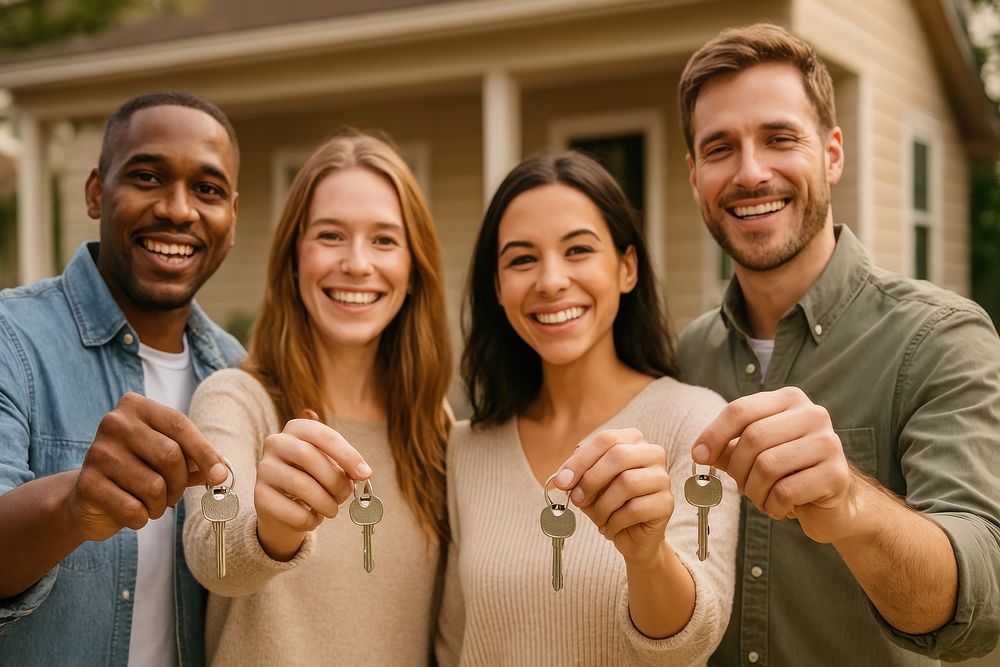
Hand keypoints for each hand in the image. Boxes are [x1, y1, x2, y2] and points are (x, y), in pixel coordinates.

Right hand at [71, 392, 228, 541]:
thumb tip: (223, 470)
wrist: (89, 497)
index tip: (221, 476)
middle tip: (173, 495)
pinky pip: (132, 508)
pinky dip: (141, 518)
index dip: (205, 453)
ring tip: (151, 503)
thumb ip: (195, 460)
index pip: (180, 425)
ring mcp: (97, 452)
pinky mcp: (87, 483)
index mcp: (136, 407)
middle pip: (170, 455)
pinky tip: (133, 512)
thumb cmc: (137, 472)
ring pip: (154, 486)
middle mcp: (114, 423)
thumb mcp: (168, 459)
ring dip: (161, 505)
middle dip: (180, 483)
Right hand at [253, 417, 370, 559]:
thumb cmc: (312, 479)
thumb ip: (345, 466)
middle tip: (345, 495)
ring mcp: (264, 468)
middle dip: (335, 480)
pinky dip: (310, 519)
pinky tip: (313, 518)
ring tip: (332, 510)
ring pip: (301, 485)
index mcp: (297, 428)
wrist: (283, 506)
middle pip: (309, 457)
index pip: (324, 435)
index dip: (348, 455)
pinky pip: (292, 511)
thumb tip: (363, 473)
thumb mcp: (330, 466)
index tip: (365, 474)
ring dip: (325, 503)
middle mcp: (275, 443)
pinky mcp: (259, 495)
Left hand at [553, 428, 672, 563]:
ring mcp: (662, 478)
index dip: (580, 460)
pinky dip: (614, 522)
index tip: (561, 481)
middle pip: (619, 456)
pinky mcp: (667, 503)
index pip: (606, 439)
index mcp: (633, 440)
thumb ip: (576, 476)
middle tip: (577, 499)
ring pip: (627, 483)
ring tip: (597, 517)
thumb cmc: (610, 503)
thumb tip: (560, 478)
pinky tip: (610, 527)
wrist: (632, 536)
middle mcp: (652, 453)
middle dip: (591, 480)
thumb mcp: (588, 484)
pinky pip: (635, 509)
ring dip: (602, 505)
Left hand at [692, 386, 857, 543]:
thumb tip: (699, 451)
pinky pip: (786, 491)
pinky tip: (781, 507)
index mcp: (789, 400)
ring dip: (755, 491)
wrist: (834, 504)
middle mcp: (813, 414)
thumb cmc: (788, 473)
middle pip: (753, 438)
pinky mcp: (837, 474)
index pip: (741, 409)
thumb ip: (727, 447)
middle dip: (737, 469)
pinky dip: (773, 505)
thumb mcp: (753, 454)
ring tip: (762, 498)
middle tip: (742, 486)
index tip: (698, 456)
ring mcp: (829, 442)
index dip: (714, 434)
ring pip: (768, 465)